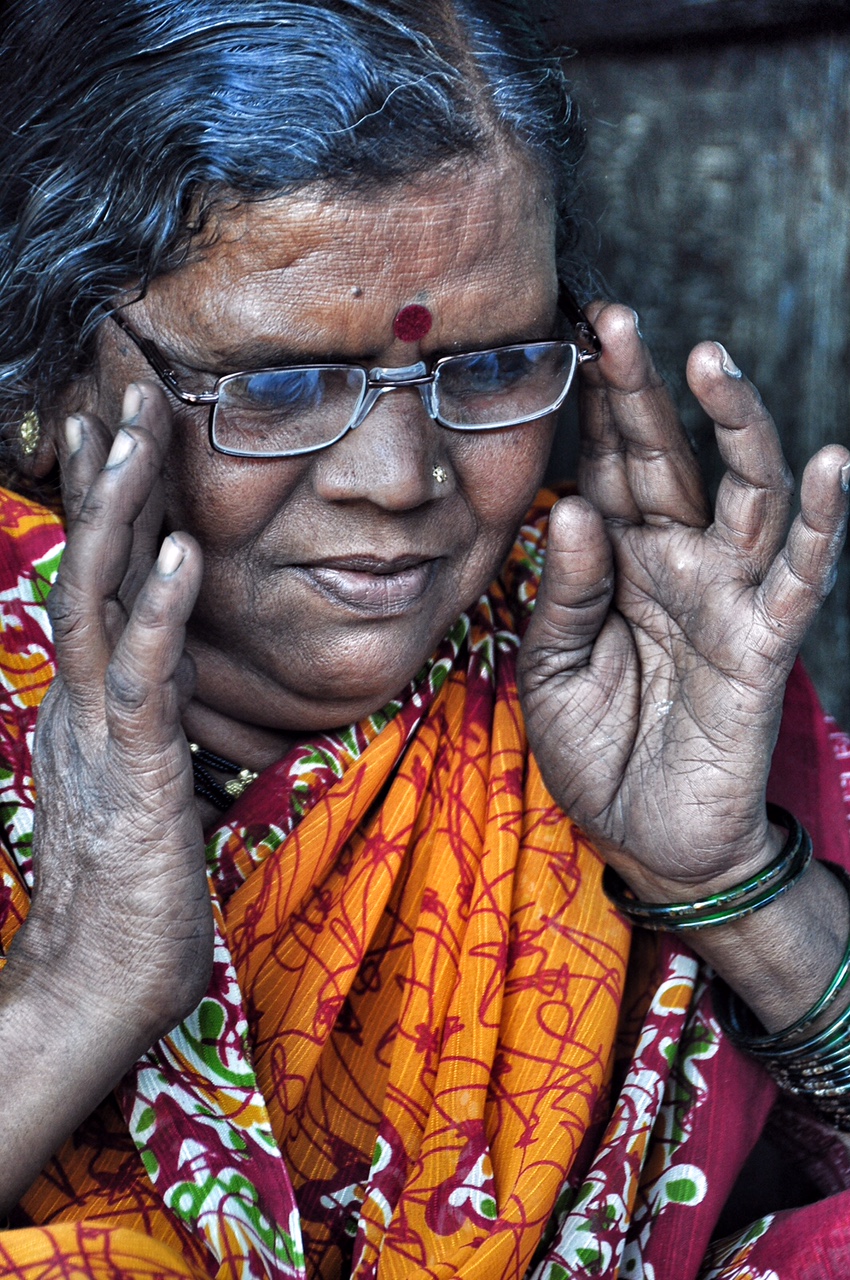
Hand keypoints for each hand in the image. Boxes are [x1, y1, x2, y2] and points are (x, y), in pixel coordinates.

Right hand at [22, 381, 211, 1039]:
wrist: (103, 977)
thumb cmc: (136, 887)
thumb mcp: (143, 782)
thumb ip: (152, 720)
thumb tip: (173, 676)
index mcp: (90, 702)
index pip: (100, 584)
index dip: (110, 509)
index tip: (119, 436)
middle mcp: (81, 699)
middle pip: (90, 567)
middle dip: (109, 478)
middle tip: (124, 393)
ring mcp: (97, 729)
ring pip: (101, 598)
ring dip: (122, 512)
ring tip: (140, 433)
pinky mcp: (128, 766)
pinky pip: (142, 673)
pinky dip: (158, 608)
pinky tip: (176, 552)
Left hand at [519, 303, 849, 899]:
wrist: (644, 833)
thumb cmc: (594, 745)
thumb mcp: (551, 668)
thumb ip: (564, 590)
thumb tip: (575, 506)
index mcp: (616, 560)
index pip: (608, 466)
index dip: (593, 405)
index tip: (569, 335)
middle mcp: (675, 560)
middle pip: (668, 458)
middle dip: (645, 390)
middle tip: (618, 320)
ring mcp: (725, 595)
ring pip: (743, 493)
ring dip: (734, 427)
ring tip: (709, 362)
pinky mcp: (764, 642)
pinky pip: (799, 575)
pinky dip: (819, 523)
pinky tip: (828, 465)